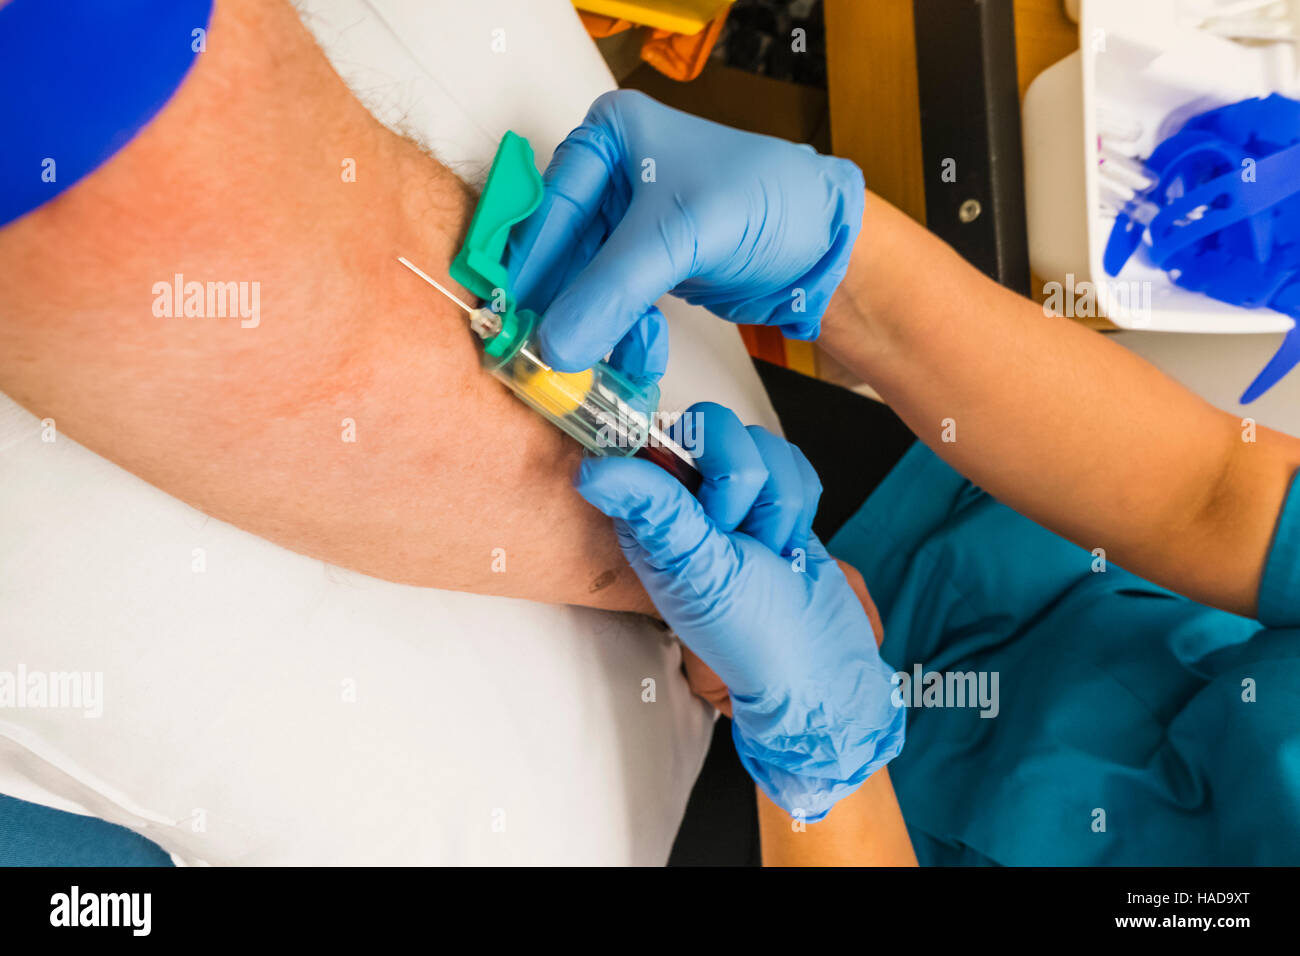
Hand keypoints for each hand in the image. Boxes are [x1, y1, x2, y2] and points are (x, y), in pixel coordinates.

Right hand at [508, 90, 864, 379]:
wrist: (826, 243)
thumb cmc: (768, 202)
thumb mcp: (680, 236)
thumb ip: (612, 289)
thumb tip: (555, 344)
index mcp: (610, 136)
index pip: (549, 208)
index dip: (529, 269)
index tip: (510, 320)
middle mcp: (612, 175)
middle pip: (561, 251)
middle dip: (563, 307)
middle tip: (545, 357)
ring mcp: (628, 223)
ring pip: (586, 284)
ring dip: (595, 329)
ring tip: (604, 365)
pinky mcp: (647, 264)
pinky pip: (613, 304)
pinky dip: (619, 334)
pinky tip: (633, 358)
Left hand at [576, 402, 903, 821]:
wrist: (815, 664)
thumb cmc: (748, 633)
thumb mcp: (696, 572)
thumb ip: (654, 510)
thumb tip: (592, 468)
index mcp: (649, 509)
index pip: (661, 431)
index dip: (699, 464)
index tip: (713, 516)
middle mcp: (684, 494)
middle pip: (720, 427)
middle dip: (745, 486)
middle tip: (741, 537)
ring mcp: (731, 495)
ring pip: (766, 446)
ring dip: (777, 505)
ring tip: (767, 550)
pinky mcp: (774, 498)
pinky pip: (795, 465)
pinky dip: (799, 509)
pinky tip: (786, 545)